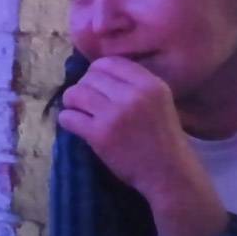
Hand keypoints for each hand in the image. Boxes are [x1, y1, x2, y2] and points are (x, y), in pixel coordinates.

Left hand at [57, 57, 200, 202]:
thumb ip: (134, 85)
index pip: (110, 62)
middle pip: (90, 76)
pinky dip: (67, 120)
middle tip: (87, 103)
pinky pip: (69, 117)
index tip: (97, 85)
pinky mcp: (100, 134)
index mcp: (150, 84)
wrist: (169, 173)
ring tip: (78, 112)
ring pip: (75, 94)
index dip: (97, 72)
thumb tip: (96, 72)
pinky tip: (75, 125)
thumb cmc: (162, 138)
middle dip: (84, 88)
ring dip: (72, 103)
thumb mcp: (158, 101)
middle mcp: (133, 95)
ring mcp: (115, 115)